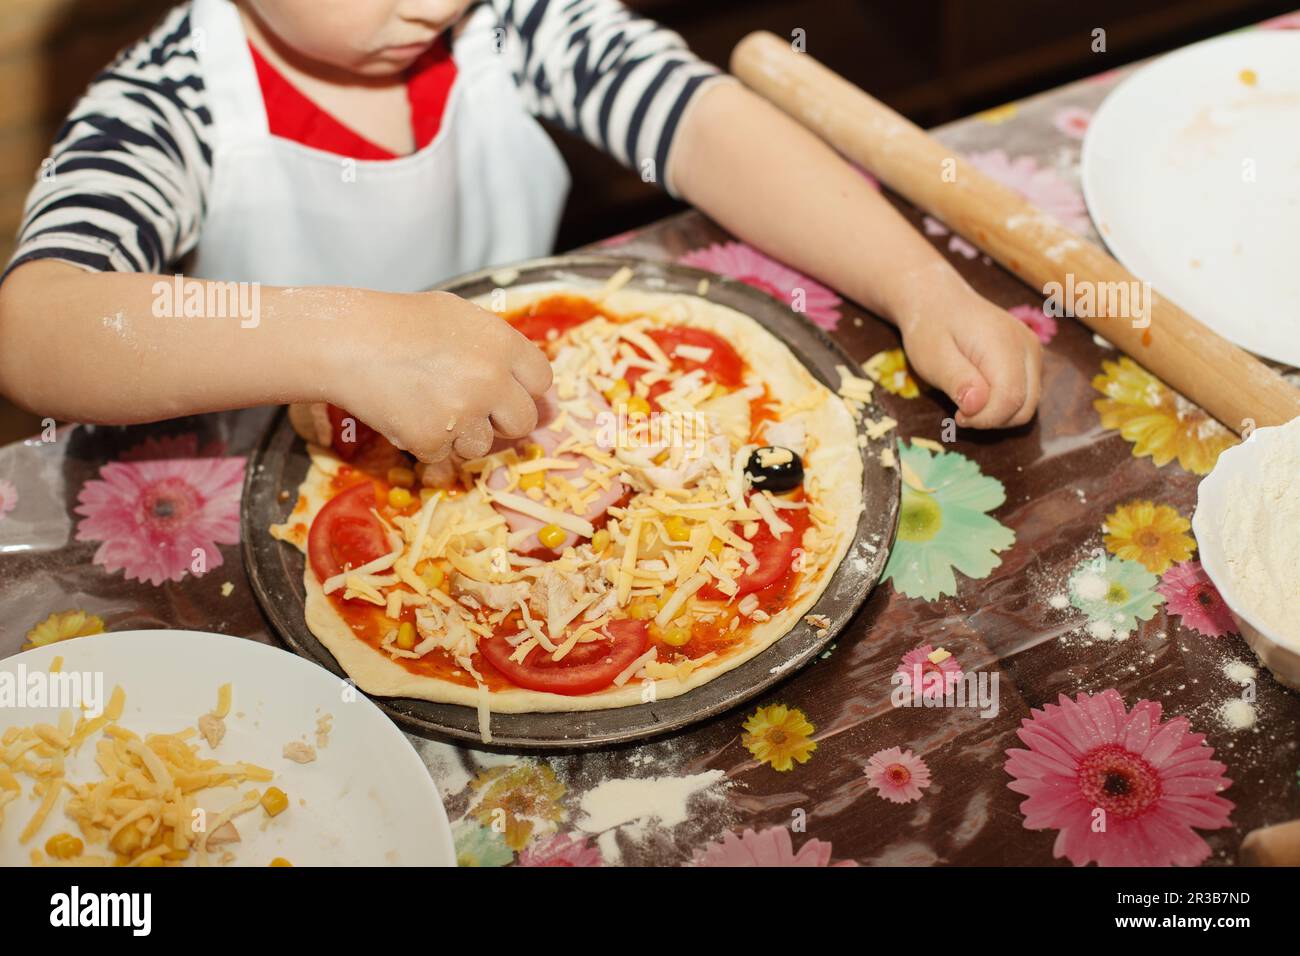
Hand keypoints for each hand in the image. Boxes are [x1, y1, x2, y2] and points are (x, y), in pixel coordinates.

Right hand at [328, 291, 551, 460]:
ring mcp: (463, 413)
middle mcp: (490, 380)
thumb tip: (532, 388)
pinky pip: (442, 455)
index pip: (541, 380)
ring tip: (427, 403)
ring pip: (482, 446)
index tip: (504, 389)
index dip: (522, 387)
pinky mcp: (433, 440)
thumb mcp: (459, 317)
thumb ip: (498, 348)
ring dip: (460, 434)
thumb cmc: (401, 323)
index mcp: (502, 344)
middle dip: (501, 420)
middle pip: (523, 422)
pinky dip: (424, 442)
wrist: (346, 341)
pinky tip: (405, 412)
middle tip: (470, 407)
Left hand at [897, 281, 1042, 428]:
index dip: (984, 418)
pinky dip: (1003, 403)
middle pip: (1025, 407)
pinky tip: (978, 392)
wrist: (938, 302)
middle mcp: (1028, 347)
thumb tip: (977, 405)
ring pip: (1027, 404)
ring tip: (967, 399)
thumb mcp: (932, 357)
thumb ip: (957, 381)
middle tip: (960, 410)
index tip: (957, 415)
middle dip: (992, 419)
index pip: (1010, 399)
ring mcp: (1033, 352)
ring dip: (997, 413)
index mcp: (1004, 344)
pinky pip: (1025, 394)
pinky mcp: (1030, 359)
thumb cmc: (930, 329)